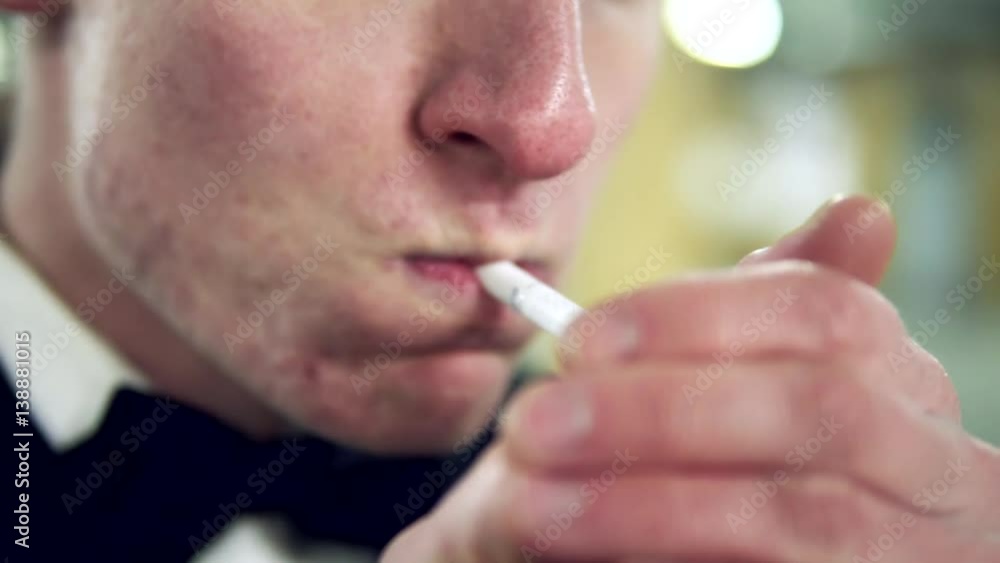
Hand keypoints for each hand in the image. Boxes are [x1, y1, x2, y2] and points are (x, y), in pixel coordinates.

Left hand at [383, 195, 999, 561]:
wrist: (686, 558)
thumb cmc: (722, 467)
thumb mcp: (740, 380)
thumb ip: (765, 319)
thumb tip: (857, 212)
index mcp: (906, 389)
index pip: (830, 315)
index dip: (695, 317)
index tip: (576, 339)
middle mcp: (936, 469)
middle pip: (816, 410)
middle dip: (658, 410)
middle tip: (533, 423)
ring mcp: (911, 552)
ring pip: (786, 517)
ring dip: (639, 503)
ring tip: (528, 502)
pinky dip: (662, 554)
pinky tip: (575, 552)